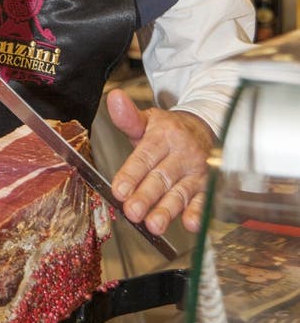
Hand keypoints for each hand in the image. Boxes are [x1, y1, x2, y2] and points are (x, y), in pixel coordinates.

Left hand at [106, 88, 213, 234]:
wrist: (203, 130)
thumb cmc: (168, 131)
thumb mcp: (147, 121)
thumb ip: (128, 118)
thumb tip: (114, 97)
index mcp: (164, 135)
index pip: (145, 156)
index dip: (131, 174)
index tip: (118, 190)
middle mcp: (182, 153)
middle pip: (161, 177)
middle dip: (146, 196)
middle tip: (132, 211)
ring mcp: (197, 171)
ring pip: (180, 192)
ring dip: (167, 210)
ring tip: (154, 225)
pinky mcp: (208, 186)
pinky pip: (204, 201)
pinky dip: (198, 213)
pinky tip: (190, 224)